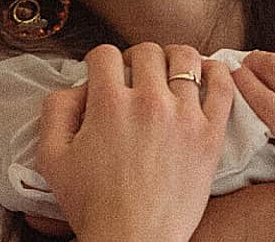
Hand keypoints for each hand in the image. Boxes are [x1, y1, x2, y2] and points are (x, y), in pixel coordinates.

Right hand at [36, 43, 233, 241]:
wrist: (132, 240)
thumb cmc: (92, 205)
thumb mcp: (52, 157)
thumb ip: (56, 110)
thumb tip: (75, 85)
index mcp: (109, 104)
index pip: (105, 54)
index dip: (99, 61)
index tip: (102, 74)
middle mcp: (149, 101)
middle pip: (145, 51)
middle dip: (135, 58)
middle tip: (134, 76)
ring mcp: (184, 116)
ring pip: (185, 58)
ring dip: (172, 59)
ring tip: (168, 73)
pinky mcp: (210, 134)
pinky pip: (222, 86)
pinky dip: (217, 71)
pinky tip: (206, 72)